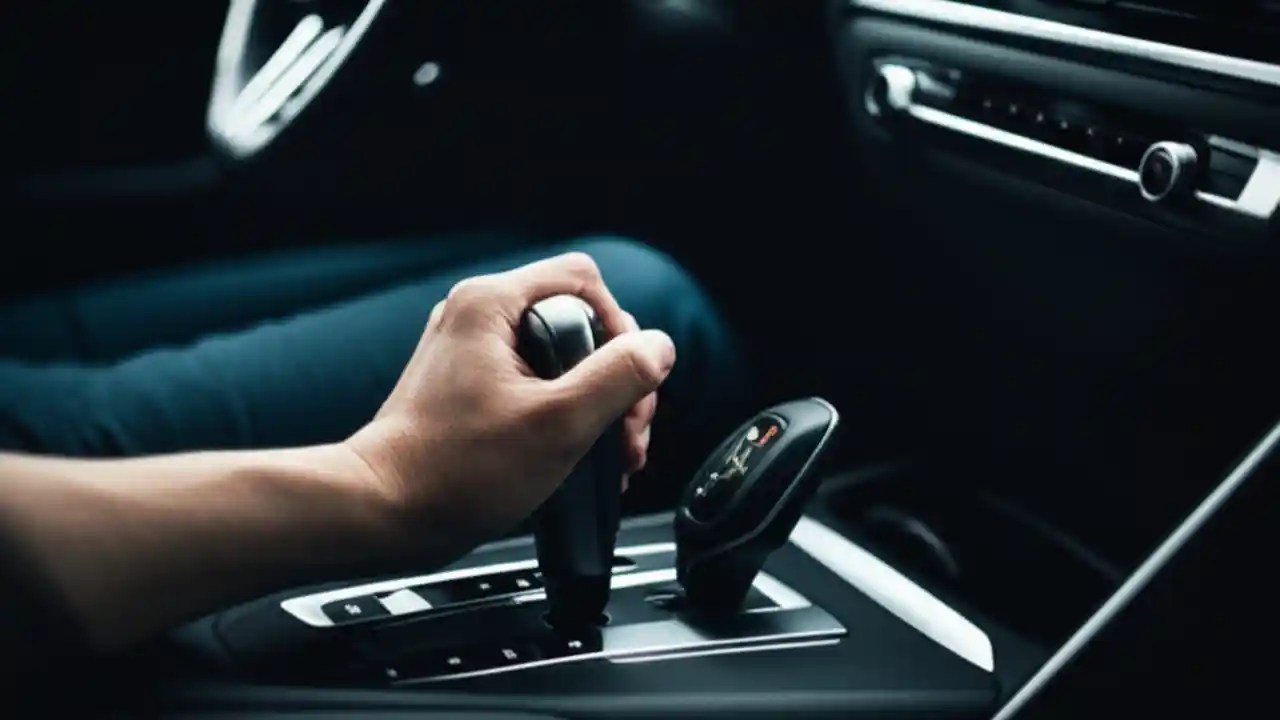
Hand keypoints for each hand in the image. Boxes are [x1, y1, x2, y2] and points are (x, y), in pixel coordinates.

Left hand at [345, 252, 675, 560]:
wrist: (383, 513)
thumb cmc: (454, 471)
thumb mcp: (558, 423)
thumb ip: (618, 378)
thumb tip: (659, 348)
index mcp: (490, 305)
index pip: (584, 281)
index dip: (620, 329)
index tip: (627, 381)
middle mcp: (476, 317)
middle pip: (577, 323)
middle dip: (615, 379)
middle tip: (627, 431)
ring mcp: (469, 354)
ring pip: (559, 360)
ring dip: (595, 405)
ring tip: (612, 456)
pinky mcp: (468, 390)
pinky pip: (534, 386)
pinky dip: (563, 417)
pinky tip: (580, 459)